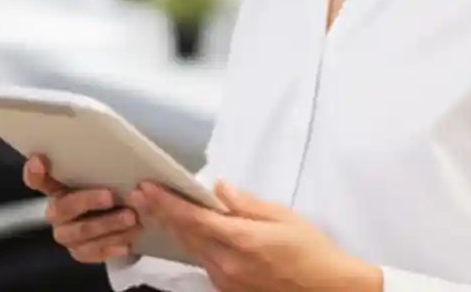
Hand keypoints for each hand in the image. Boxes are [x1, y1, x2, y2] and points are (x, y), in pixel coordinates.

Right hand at [22, 155, 144, 263]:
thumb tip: (143, 183)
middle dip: (86, 201)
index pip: (37, 179)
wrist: (128, 220)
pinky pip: (91, 253)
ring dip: (106, 225)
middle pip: (60, 208)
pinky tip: (126, 243)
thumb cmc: (115, 190)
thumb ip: (119, 174)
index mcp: (59, 186)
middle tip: (109, 196)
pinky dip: (109, 247)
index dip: (34, 172)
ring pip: (79, 232)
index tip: (39, 160)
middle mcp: (58, 210)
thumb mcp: (116, 177)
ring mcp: (67, 233)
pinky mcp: (81, 252)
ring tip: (131, 219)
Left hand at [126, 180, 382, 291]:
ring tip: (157, 208)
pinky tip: (187, 232)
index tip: (147, 188)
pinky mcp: (228, 290)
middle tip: (142, 193)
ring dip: (174, 229)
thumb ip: (246, 203)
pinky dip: (192, 244)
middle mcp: (227, 263)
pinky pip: (203, 263)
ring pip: (191, 250)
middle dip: (162, 213)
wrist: (328, 289)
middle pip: (185, 235)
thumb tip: (219, 188)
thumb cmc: (310, 249)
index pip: (193, 218)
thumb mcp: (282, 216)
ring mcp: (226, 280)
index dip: (167, 203)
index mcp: (241, 240)